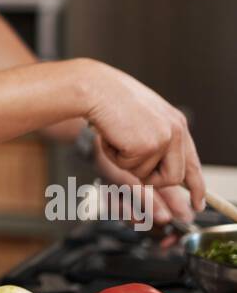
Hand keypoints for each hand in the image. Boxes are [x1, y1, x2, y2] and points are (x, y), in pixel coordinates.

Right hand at [81, 60, 205, 210]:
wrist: (95, 88)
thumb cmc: (111, 101)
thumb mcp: (142, 121)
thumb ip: (157, 143)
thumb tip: (160, 176)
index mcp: (176, 123)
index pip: (192, 163)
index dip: (197, 187)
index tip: (198, 204)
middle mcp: (176, 130)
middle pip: (174, 178)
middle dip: (150, 178)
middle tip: (129, 158)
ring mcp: (164, 138)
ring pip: (148, 176)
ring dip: (127, 163)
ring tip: (118, 137)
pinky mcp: (149, 145)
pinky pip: (131, 169)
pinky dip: (116, 157)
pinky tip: (113, 136)